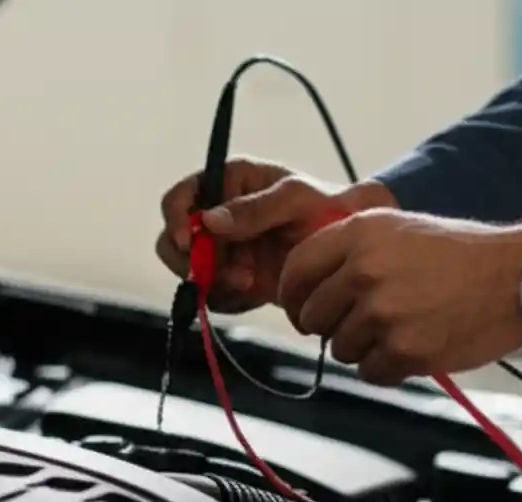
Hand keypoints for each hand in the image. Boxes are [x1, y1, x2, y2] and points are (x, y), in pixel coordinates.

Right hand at [155, 157, 395, 312]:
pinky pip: (210, 294)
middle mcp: (217, 216)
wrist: (348, 250)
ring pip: (189, 272)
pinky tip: (253, 291)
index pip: (180, 197)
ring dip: (211, 282)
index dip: (175, 219)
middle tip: (221, 274)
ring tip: (248, 282)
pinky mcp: (231, 279)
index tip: (190, 243)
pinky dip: (226, 298)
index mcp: (228, 183)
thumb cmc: (327, 209)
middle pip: (173, 241)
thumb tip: (209, 220)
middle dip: (193, 262)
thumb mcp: (296, 199)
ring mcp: (222, 250)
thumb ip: (254, 207)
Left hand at [278, 209, 521, 384]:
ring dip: (363, 347)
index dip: (291, 297)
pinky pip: (369, 372)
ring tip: (400, 328)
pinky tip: (414, 346)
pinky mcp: (404, 350)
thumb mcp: (397, 229)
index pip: (296, 271)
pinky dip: (387, 367)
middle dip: (331, 326)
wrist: (520, 276)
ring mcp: (383, 313)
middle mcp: (364, 271)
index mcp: (358, 235)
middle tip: (361, 323)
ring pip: (340, 349)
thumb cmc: (460, 254)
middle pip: (311, 318)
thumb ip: (349, 251)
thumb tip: (304, 288)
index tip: (299, 309)